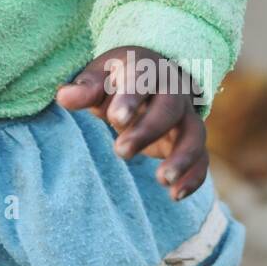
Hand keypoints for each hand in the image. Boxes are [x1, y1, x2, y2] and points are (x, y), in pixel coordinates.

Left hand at [54, 46, 208, 200]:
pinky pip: (202, 158)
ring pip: (194, 134)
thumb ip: (85, 88)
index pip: (141, 80)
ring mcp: (185, 116)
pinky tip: (175, 195)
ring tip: (162, 180)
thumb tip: (63, 96)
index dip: (130, 98)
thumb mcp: (100, 76)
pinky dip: (194, 177)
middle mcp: (172, 91)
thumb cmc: (117, 78)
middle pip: (169, 108)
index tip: (115, 118)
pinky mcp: (190, 139)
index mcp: (146, 69)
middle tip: (121, 152)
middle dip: (148, 131)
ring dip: (181, 158)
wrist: (152, 77)